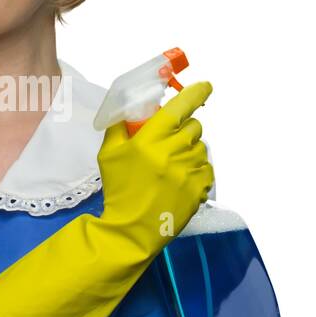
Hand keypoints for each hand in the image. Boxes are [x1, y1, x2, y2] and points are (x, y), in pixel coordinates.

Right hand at [94, 81, 214, 258]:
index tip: (205, 87)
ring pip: (201, 148)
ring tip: (174, 166)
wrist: (131, 230)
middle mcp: (172, 153)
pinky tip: (181, 180)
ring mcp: (188, 172)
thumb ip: (119, 127)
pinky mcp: (199, 188)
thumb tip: (131, 108)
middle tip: (170, 142)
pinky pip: (207, 168)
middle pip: (194, 126)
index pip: (178, 108)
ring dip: (190, 151)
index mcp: (149, 140)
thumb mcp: (108, 154)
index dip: (195, 93)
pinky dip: (197, 170)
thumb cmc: (119, 190)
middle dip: (184, 129)